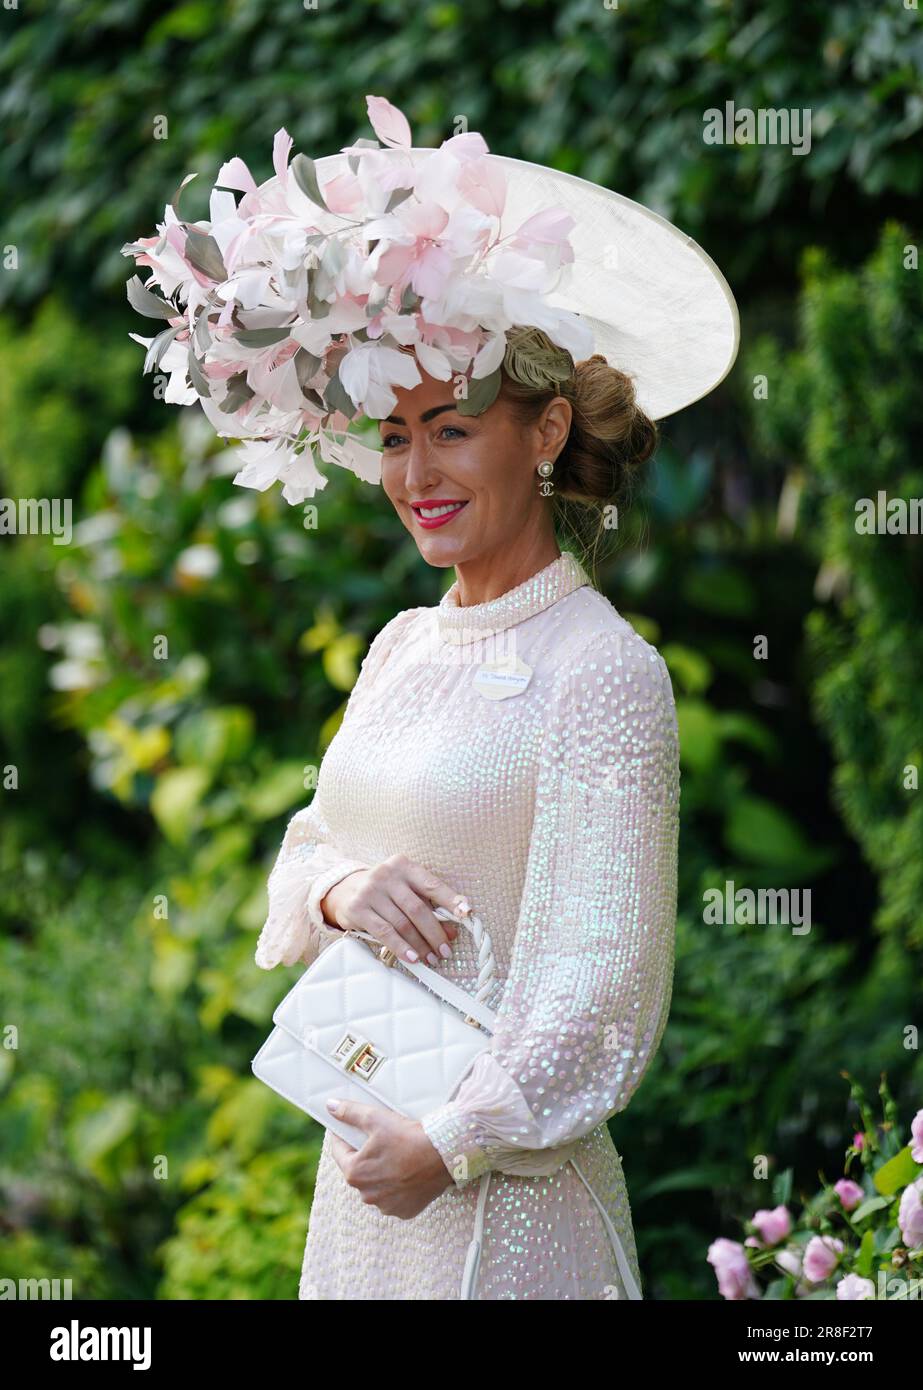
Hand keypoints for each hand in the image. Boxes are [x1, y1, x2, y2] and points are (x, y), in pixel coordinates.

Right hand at [320, 852, 469, 966]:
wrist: (344, 890)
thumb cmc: (385, 892)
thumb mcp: (406, 892)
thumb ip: (429, 907)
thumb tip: (452, 932)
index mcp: (403, 866)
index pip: (431, 884)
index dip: (450, 900)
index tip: (466, 913)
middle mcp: (386, 875)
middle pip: (417, 909)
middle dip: (435, 933)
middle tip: (445, 950)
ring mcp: (370, 892)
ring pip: (402, 924)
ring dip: (420, 945)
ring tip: (431, 959)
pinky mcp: (358, 909)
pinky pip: (385, 932)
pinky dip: (401, 947)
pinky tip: (413, 958)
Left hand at [326, 1098, 454, 1217]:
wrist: (444, 1155)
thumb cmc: (408, 1136)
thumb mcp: (376, 1118)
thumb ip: (349, 1112)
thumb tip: (330, 1106)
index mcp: (355, 1173)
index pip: (339, 1152)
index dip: (343, 1136)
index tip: (349, 1127)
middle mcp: (366, 1195)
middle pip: (358, 1170)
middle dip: (364, 1156)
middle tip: (379, 1140)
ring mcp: (386, 1205)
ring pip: (376, 1186)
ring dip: (380, 1173)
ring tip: (395, 1156)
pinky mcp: (404, 1211)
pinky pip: (393, 1197)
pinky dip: (397, 1187)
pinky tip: (407, 1173)